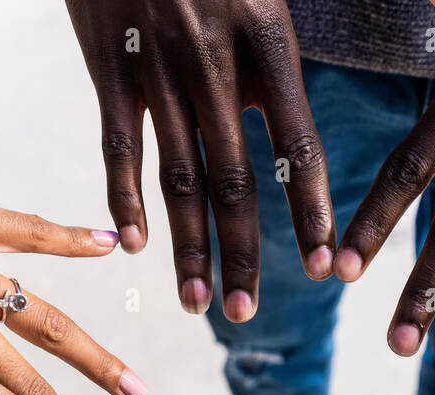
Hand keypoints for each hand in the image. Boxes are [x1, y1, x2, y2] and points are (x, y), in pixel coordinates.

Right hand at [64, 0, 334, 317]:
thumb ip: (282, 57)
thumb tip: (301, 132)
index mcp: (267, 42)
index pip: (297, 146)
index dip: (312, 212)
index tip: (327, 269)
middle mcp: (215, 63)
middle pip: (233, 178)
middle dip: (243, 252)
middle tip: (245, 312)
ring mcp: (157, 67)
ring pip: (176, 175)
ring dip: (188, 245)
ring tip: (198, 302)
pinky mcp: (107, 64)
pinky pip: (117, 143)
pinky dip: (123, 196)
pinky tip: (134, 245)